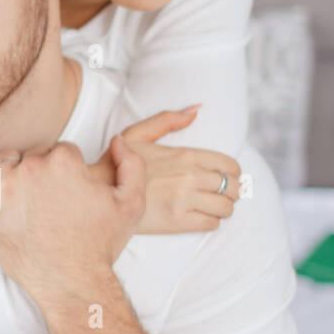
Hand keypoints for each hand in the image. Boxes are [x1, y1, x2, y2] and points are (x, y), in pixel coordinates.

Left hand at [0, 133, 145, 308]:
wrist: (71, 285)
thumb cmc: (101, 246)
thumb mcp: (132, 204)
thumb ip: (132, 164)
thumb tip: (117, 140)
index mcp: (64, 162)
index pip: (63, 150)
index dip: (70, 172)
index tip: (71, 194)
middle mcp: (32, 169)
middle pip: (34, 154)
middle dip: (44, 173)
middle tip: (51, 203)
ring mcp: (5, 188)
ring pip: (7, 162)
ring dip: (16, 174)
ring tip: (29, 202)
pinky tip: (1, 194)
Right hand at [118, 110, 240, 233]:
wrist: (99, 191)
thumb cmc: (117, 162)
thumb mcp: (139, 133)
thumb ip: (169, 120)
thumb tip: (196, 109)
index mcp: (185, 155)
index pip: (230, 166)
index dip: (234, 174)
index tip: (226, 178)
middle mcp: (190, 176)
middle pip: (233, 187)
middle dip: (231, 192)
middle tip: (220, 195)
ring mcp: (184, 200)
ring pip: (225, 208)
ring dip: (223, 208)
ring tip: (212, 208)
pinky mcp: (177, 221)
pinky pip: (211, 224)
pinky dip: (211, 222)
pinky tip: (201, 218)